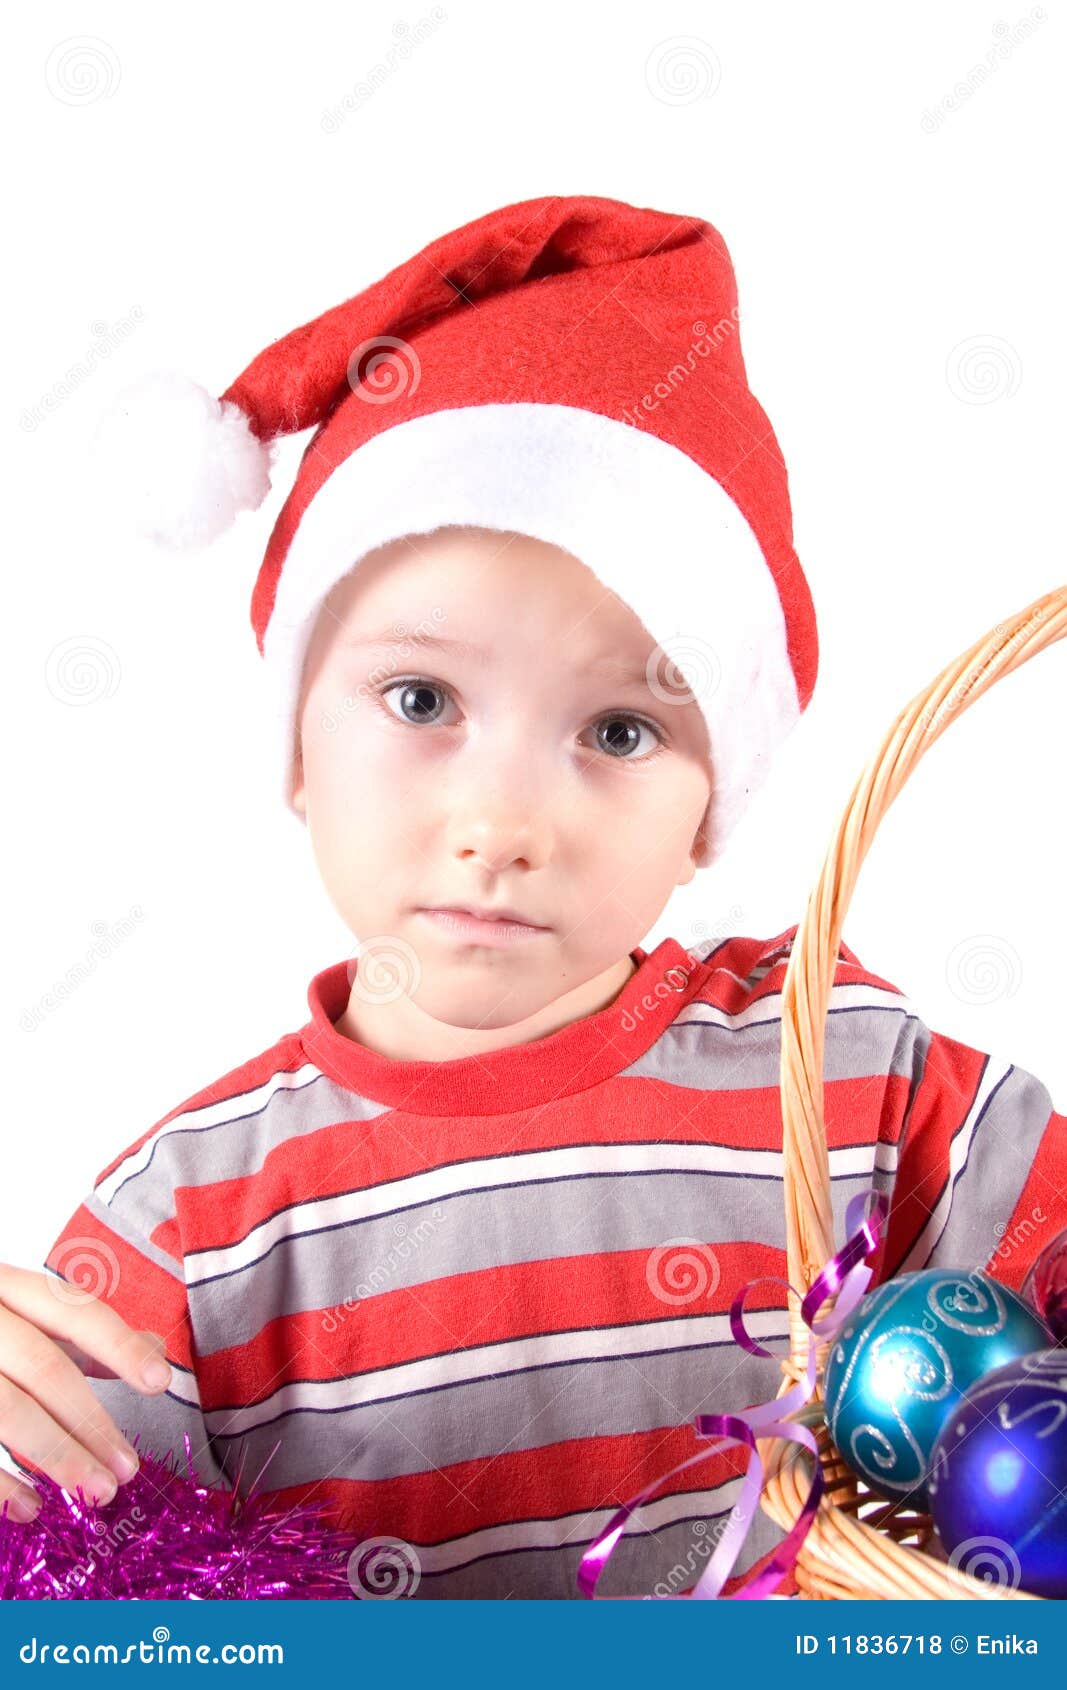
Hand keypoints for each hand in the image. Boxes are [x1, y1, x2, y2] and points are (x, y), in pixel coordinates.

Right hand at [0, 1261, 172, 1523]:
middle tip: (127, 1469)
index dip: (118, 1345)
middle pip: (42, 1366)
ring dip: (55, 1455)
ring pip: (5, 1410)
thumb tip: (156, 1351)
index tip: (159, 1381)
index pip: (72, 1310)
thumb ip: (79, 1334)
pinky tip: (31, 1509)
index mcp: (6, 1286)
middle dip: (90, 1421)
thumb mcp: (23, 1314)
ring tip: (95, 1491)